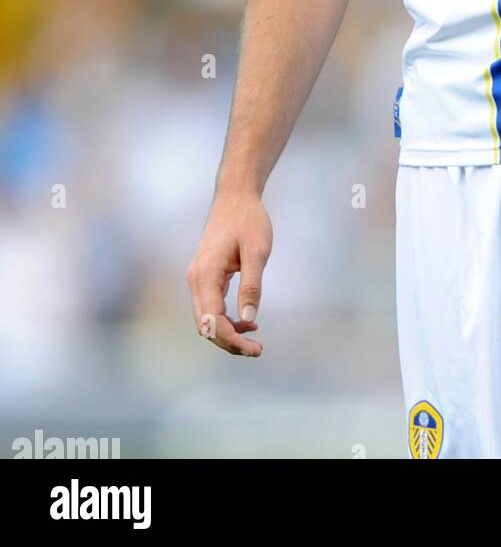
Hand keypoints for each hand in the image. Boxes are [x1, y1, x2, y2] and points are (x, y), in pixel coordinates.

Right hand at [187, 192, 272, 355]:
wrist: (235, 196)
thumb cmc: (248, 220)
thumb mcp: (257, 251)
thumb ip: (251, 285)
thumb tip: (249, 319)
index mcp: (205, 275)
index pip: (212, 321)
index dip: (231, 340)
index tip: (255, 349)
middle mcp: (195, 280)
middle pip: (205, 325)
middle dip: (229, 342)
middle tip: (258, 350)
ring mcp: (197, 278)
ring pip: (206, 319)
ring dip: (227, 333)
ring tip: (254, 340)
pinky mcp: (204, 276)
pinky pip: (210, 307)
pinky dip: (226, 320)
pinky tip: (247, 321)